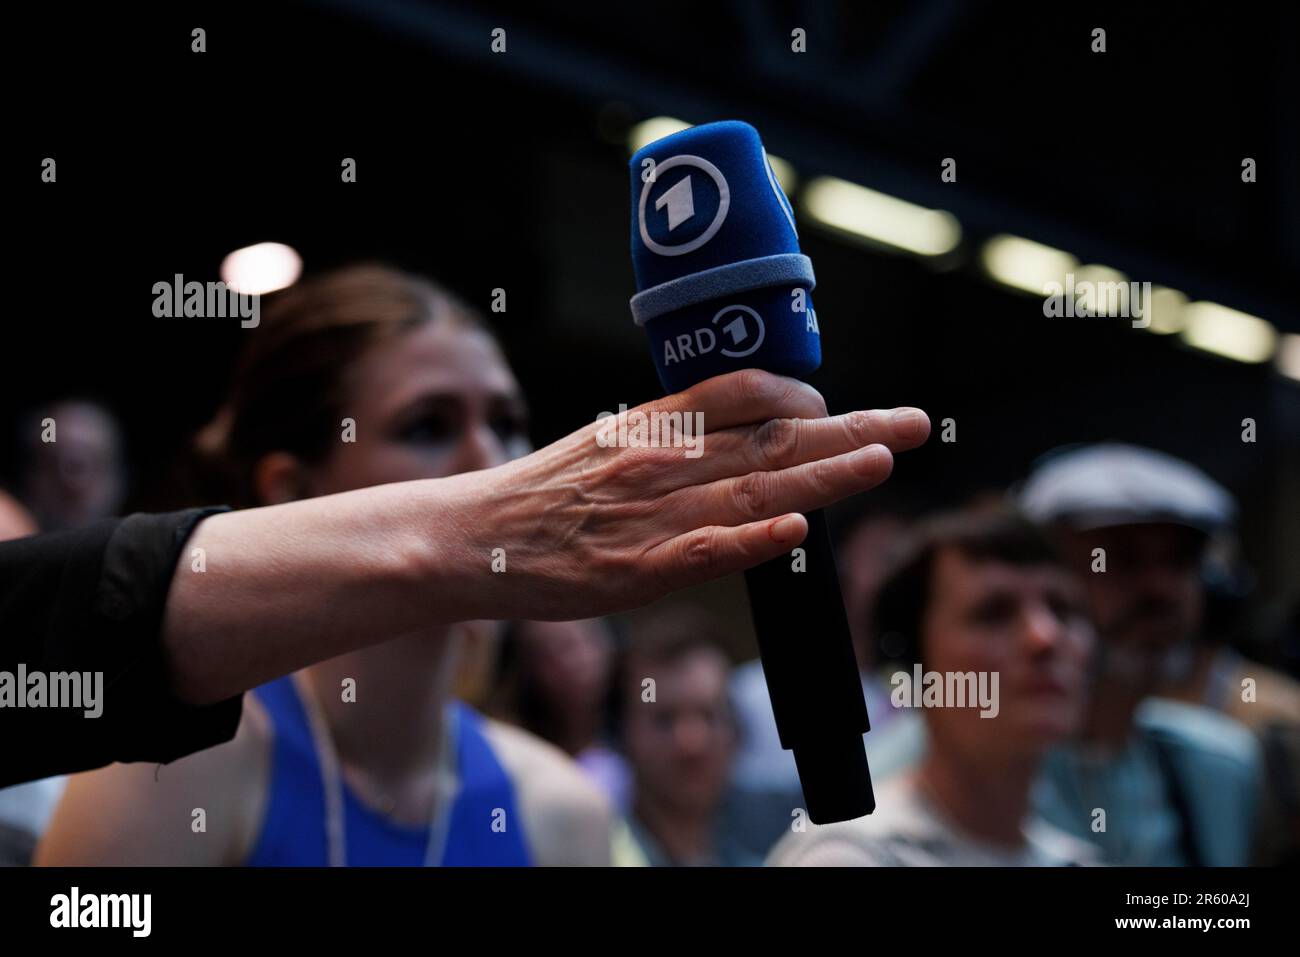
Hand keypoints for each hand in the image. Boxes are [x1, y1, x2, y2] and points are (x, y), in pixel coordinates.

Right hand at [437, 369, 929, 620]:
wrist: (472, 539)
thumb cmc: (540, 495)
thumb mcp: (604, 442)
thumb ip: (672, 437)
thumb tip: (739, 436)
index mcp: (652, 424)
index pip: (741, 393)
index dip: (799, 396)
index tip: (834, 406)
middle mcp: (660, 459)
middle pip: (770, 437)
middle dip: (850, 430)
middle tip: (915, 423)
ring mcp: (650, 514)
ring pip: (753, 488)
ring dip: (823, 474)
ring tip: (881, 460)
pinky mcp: (636, 570)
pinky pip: (704, 551)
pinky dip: (753, 539)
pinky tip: (798, 530)